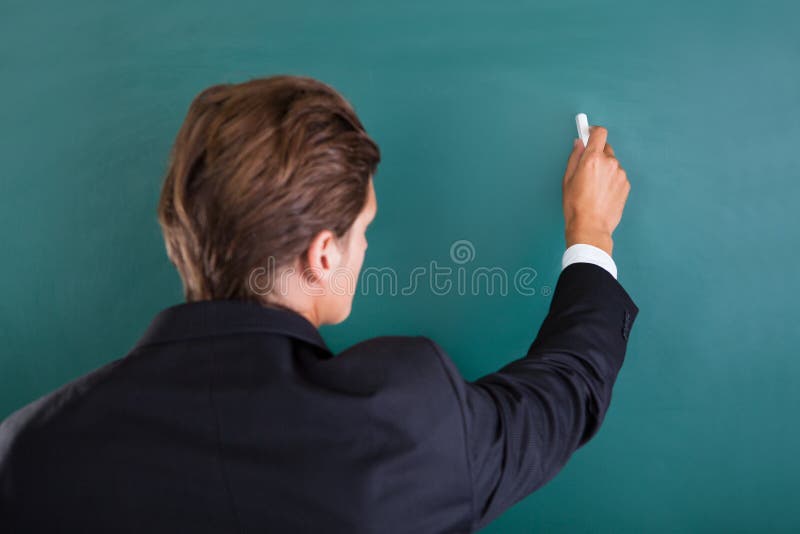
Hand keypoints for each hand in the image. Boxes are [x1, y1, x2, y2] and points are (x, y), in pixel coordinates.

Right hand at [562, 125, 630, 256]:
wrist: (590, 226)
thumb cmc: (576, 205)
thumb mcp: (567, 179)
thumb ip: (574, 157)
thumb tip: (579, 144)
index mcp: (592, 159)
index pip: (599, 133)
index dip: (593, 131)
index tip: (588, 132)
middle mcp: (609, 163)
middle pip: (605, 148)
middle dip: (597, 154)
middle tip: (587, 169)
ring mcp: (620, 173)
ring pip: (612, 163)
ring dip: (604, 169)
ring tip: (594, 187)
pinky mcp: (626, 184)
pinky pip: (617, 175)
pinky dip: (611, 180)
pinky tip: (602, 193)